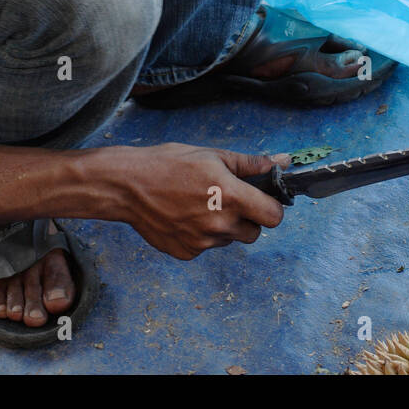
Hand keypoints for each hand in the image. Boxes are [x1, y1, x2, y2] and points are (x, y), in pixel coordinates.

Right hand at [104, 143, 288, 259]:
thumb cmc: (168, 164)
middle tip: (227, 200)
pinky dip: (201, 235)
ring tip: (199, 205)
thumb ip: (251, 164)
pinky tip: (184, 216)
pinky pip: (206, 247)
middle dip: (247, 218)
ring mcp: (203, 242)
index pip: (274, 217)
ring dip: (223, 227)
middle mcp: (220, 225)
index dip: (272, 207)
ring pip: (229, 239)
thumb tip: (281, 162)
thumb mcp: (213, 155)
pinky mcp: (187, 252)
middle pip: (254, 232)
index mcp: (231, 197)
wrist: (127, 185)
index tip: (262, 200)